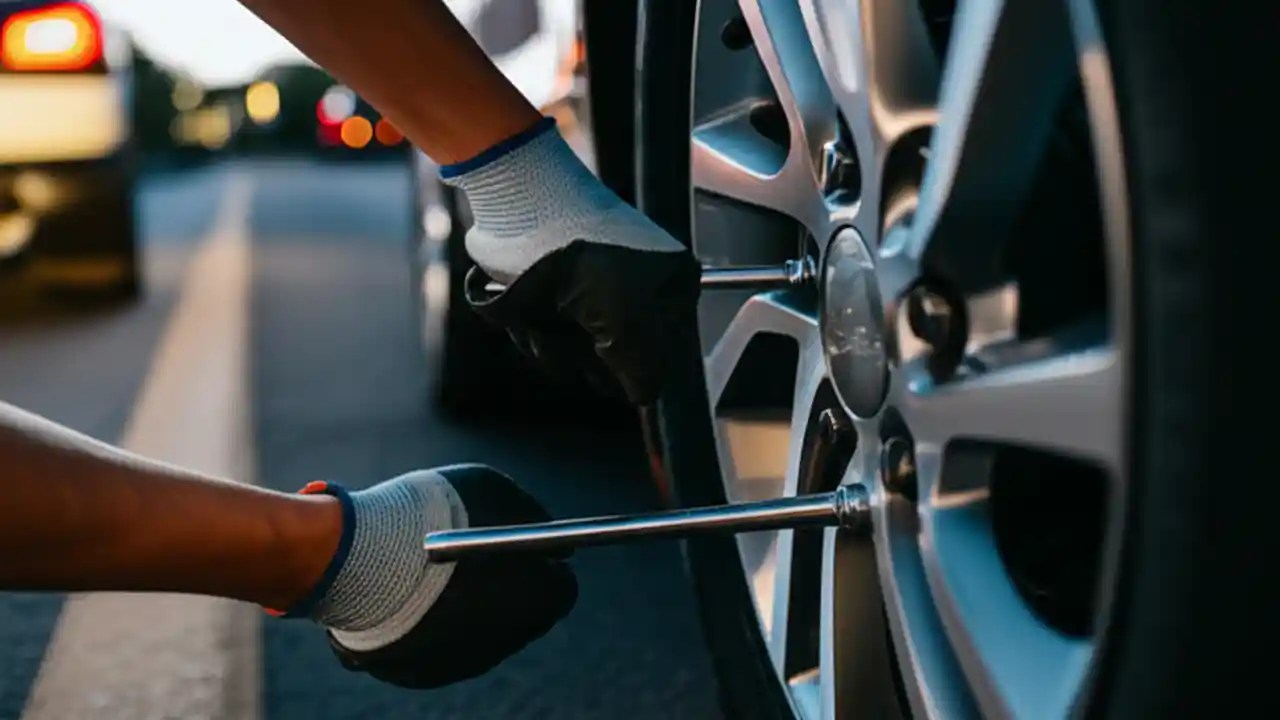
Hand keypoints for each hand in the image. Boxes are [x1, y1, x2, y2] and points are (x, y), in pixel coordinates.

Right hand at [295, 466, 576, 688]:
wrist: (355, 557)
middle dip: (512, 589)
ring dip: (469, 606)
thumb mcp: (491, 489)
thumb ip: (530, 516)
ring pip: (479, 634)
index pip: (561, 588)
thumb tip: (555, 542)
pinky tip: (408, 593)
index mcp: (539, 598)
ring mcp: (464, 662)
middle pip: (524, 617)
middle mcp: (509, 640)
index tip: (526, 549)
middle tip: (487, 559)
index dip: (544, 565)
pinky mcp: (420, 675)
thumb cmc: (429, 514)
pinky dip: (430, 624)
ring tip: (436, 571)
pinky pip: (435, 647)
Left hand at [441, 118, 700, 405]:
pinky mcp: (554, 297)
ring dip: (552, 347)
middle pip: (615, 363)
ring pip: (576, 357)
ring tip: (545, 318)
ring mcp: (592, 296)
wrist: (518, 210)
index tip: (610, 355)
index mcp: (670, 287)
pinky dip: (532, 334)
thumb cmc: (579, 250)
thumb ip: (645, 370)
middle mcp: (635, 293)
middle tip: (576, 327)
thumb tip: (645, 397)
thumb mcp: (628, 319)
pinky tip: (528, 316)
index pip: (663, 356)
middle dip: (584, 357)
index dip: (631, 365)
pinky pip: (548, 339)